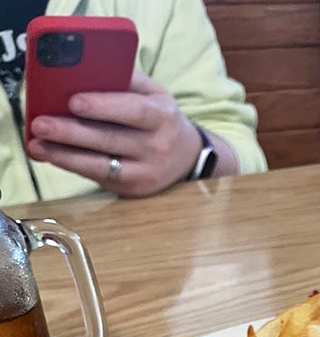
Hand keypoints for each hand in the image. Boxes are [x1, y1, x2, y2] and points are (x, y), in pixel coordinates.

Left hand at [27, 72, 203, 196]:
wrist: (189, 157)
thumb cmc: (162, 119)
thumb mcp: (155, 94)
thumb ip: (126, 81)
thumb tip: (85, 73)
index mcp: (162, 117)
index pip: (133, 111)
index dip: (104, 107)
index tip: (73, 101)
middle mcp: (157, 147)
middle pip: (111, 140)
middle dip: (72, 133)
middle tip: (42, 125)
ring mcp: (146, 173)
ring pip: (102, 166)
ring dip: (66, 156)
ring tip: (39, 146)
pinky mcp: (135, 190)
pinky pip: (100, 178)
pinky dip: (75, 167)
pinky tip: (55, 157)